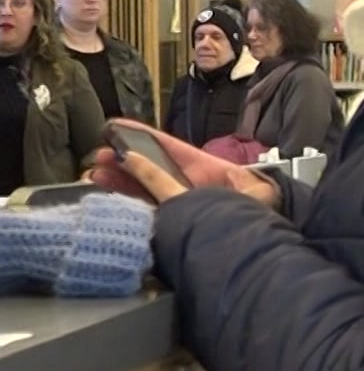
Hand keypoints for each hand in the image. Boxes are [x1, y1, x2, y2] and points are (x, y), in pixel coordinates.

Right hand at [89, 122, 279, 208]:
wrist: (260, 243)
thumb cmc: (259, 210)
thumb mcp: (236, 185)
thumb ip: (188, 176)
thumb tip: (156, 162)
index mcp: (206, 168)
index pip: (170, 147)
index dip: (143, 136)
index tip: (117, 127)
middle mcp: (191, 185)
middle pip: (151, 167)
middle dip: (123, 160)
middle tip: (98, 156)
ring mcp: (184, 204)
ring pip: (146, 188)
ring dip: (120, 181)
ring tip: (96, 175)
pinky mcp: (179, 223)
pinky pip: (151, 211)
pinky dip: (131, 206)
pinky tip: (112, 199)